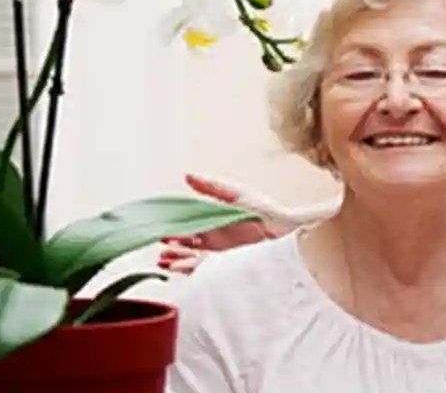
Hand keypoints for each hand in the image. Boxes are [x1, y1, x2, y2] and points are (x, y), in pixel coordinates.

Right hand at [158, 174, 293, 274]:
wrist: (285, 230)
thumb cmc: (263, 209)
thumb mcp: (235, 195)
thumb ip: (211, 187)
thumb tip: (187, 175)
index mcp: (212, 222)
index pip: (186, 228)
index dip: (172, 230)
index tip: (161, 232)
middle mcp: (212, 240)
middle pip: (185, 245)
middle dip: (171, 247)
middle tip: (160, 247)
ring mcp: (218, 254)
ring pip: (190, 258)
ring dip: (176, 260)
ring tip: (165, 260)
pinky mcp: (225, 266)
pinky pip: (202, 269)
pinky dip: (188, 269)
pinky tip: (179, 269)